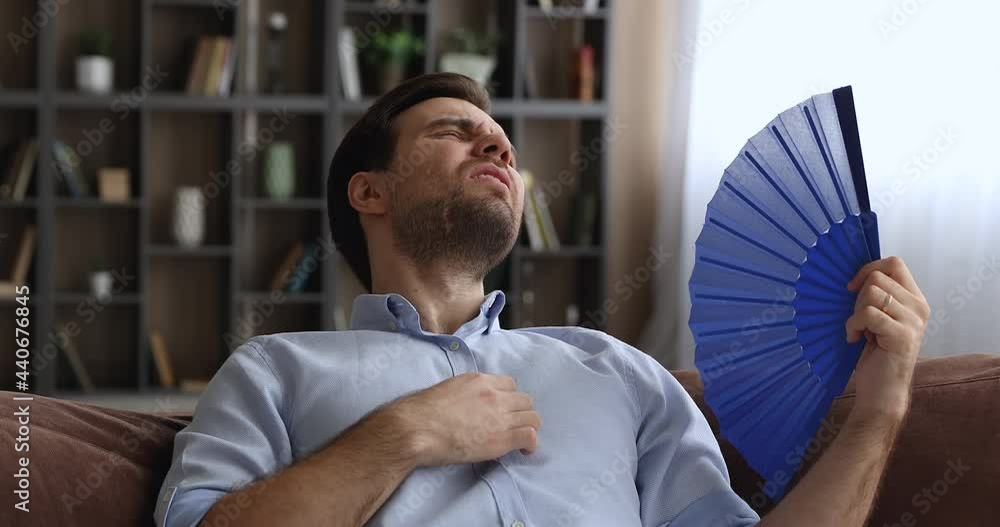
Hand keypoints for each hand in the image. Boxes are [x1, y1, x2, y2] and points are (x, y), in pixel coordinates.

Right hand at [380, 372, 541, 466]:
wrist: (418, 428)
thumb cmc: (422, 412)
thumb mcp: (447, 390)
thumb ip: (465, 393)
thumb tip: (467, 404)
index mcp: (480, 381)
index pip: (509, 384)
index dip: (508, 398)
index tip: (503, 409)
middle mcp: (494, 395)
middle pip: (525, 400)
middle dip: (521, 412)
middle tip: (512, 426)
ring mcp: (500, 416)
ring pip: (533, 417)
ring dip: (528, 427)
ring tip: (520, 439)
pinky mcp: (503, 438)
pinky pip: (530, 436)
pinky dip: (530, 444)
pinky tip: (523, 450)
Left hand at [846, 256, 929, 421]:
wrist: (882, 391)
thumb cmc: (876, 354)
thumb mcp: (879, 318)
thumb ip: (878, 296)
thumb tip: (858, 275)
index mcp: (915, 299)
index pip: (895, 263)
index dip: (869, 269)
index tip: (853, 288)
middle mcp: (919, 307)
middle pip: (878, 278)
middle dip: (858, 297)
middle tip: (860, 321)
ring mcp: (913, 321)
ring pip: (872, 294)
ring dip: (855, 313)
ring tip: (860, 331)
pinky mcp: (902, 335)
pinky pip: (867, 314)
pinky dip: (853, 325)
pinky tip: (855, 339)